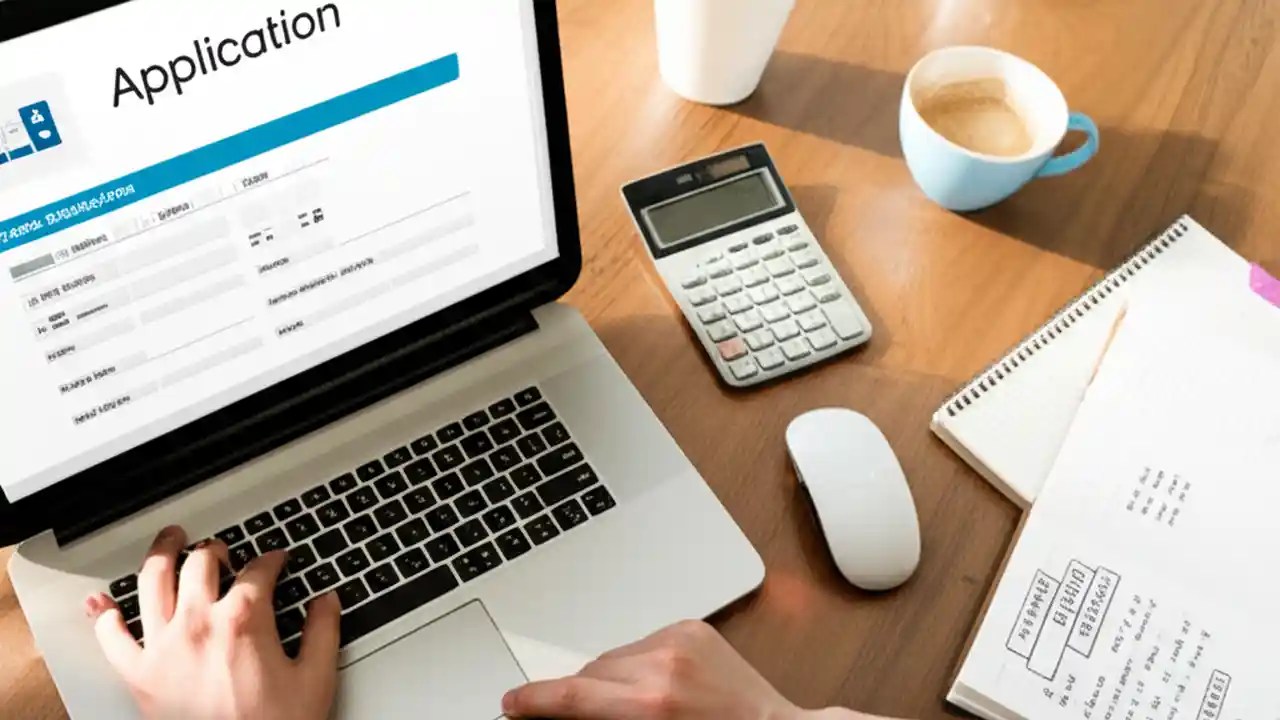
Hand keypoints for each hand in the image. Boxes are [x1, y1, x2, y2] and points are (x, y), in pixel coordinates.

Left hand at [85, 526, 341, 719]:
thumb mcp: (315, 680)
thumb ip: (323, 633)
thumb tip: (326, 602)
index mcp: (244, 620)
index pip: (259, 570)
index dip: (272, 559)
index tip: (276, 560)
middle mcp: (198, 625)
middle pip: (200, 563)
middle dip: (214, 548)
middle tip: (221, 549)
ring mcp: (163, 647)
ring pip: (151, 581)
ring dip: (160, 554)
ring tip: (168, 542)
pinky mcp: (138, 676)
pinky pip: (112, 638)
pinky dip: (106, 618)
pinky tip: (108, 607)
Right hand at [502, 619, 808, 719]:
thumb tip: (560, 714)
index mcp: (649, 705)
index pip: (569, 696)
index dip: (532, 700)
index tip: (512, 704)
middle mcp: (661, 665)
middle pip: (585, 674)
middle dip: (575, 697)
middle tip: (573, 716)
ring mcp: (677, 640)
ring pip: (610, 657)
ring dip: (608, 680)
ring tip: (630, 706)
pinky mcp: (690, 628)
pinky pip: (640, 643)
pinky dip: (638, 664)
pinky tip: (654, 686)